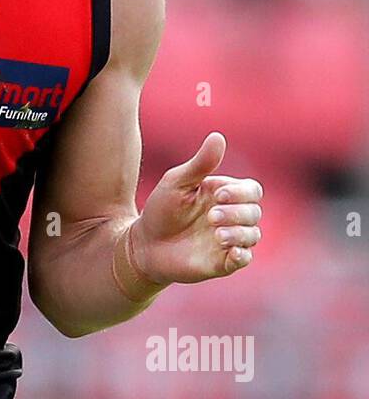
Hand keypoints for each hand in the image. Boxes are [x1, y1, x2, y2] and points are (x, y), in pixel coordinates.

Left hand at [130, 132, 262, 284]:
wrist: (143, 245)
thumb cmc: (161, 210)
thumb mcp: (177, 183)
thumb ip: (200, 164)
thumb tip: (218, 136)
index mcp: (224, 195)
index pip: (252, 190)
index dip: (241, 192)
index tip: (217, 195)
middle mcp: (231, 217)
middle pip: (254, 212)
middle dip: (237, 213)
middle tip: (211, 217)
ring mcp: (228, 240)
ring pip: (253, 235)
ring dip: (239, 233)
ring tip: (216, 233)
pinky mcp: (222, 262)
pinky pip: (245, 258)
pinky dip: (242, 255)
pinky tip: (231, 251)